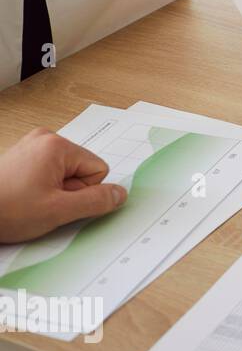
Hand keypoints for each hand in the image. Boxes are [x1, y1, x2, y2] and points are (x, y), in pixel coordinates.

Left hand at [0, 129, 127, 242]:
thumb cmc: (6, 210)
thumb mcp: (58, 211)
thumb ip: (96, 202)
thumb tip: (120, 194)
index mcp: (56, 146)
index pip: (98, 170)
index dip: (84, 192)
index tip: (59, 200)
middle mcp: (44, 139)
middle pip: (81, 170)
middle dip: (68, 191)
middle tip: (42, 203)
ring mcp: (30, 147)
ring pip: (64, 174)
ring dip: (54, 192)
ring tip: (29, 201)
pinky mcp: (21, 157)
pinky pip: (47, 173)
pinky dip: (40, 189)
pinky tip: (23, 198)